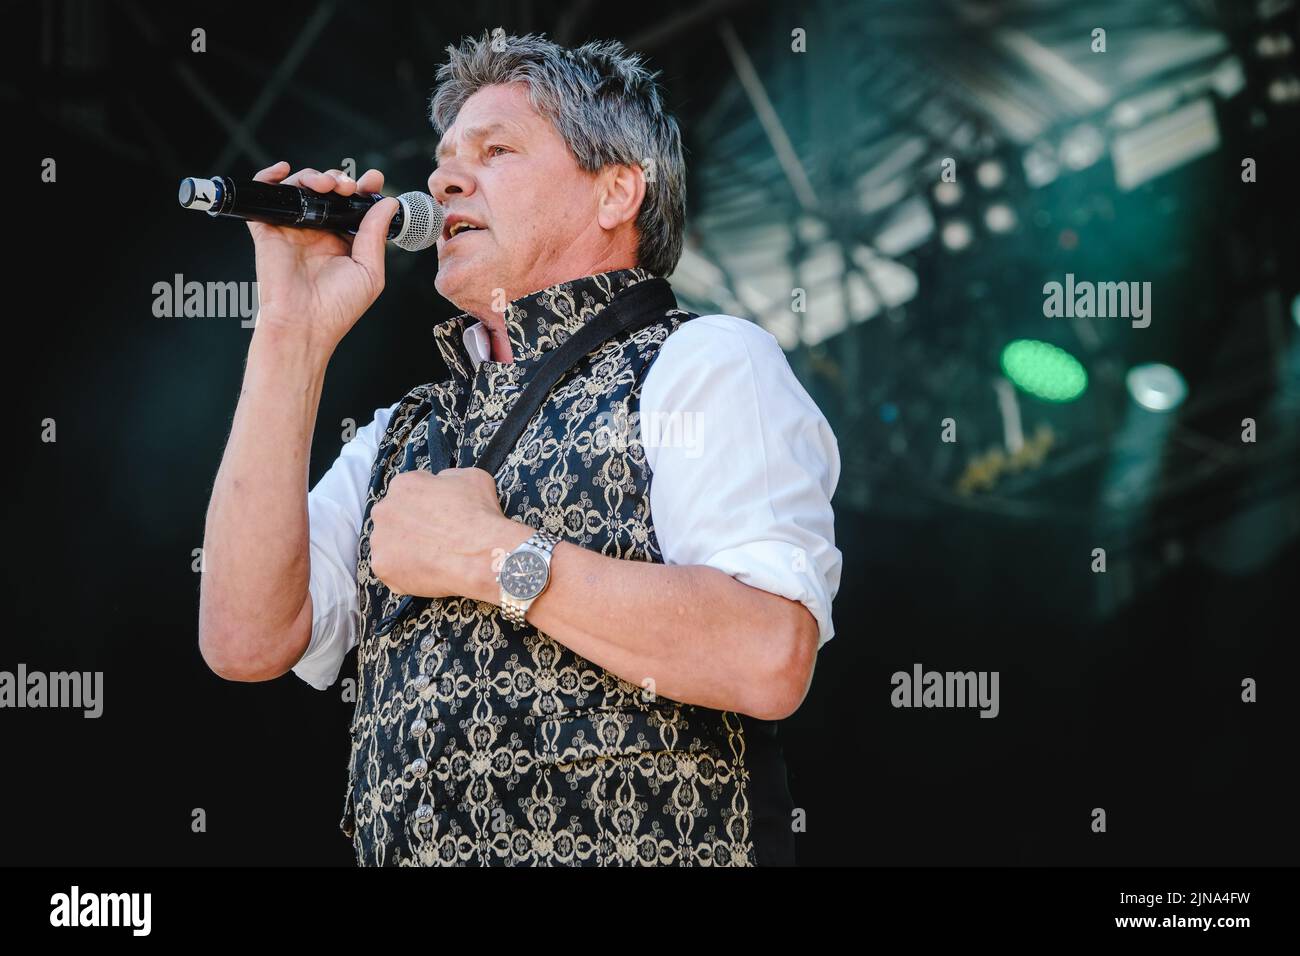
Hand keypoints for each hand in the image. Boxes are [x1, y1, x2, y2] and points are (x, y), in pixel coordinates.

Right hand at [246, 161, 398, 354]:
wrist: (305, 325)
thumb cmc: (337, 307)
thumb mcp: (369, 271)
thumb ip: (375, 235)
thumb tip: (388, 203)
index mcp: (344, 241)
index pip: (354, 206)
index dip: (363, 189)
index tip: (373, 180)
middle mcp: (319, 232)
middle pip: (327, 191)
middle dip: (340, 180)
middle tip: (349, 186)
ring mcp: (293, 229)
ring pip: (300, 188)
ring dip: (314, 177)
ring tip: (327, 184)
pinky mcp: (269, 230)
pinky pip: (264, 197)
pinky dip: (269, 177)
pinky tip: (282, 170)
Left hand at [368, 468, 531, 600]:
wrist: (483, 557)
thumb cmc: (480, 516)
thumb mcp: (472, 477)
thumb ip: (447, 477)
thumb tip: (441, 483)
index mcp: (403, 485)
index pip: (409, 492)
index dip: (427, 505)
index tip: (440, 517)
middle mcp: (384, 510)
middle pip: (394, 518)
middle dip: (410, 527)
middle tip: (435, 540)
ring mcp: (380, 542)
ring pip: (390, 546)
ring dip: (405, 550)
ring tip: (433, 559)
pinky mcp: (383, 569)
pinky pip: (393, 571)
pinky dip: (407, 574)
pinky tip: (429, 574)